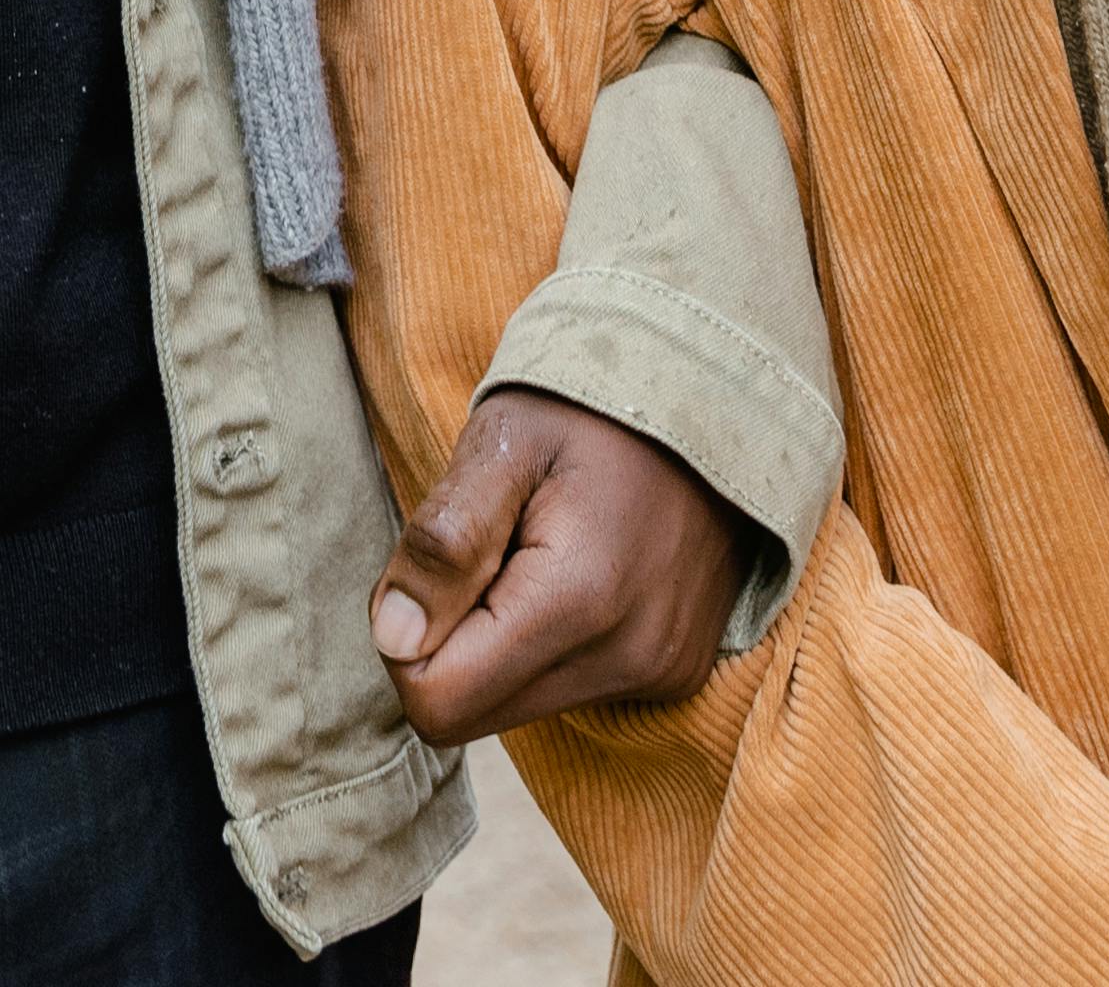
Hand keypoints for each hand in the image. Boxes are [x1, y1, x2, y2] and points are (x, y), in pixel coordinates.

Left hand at [368, 385, 749, 745]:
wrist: (714, 393)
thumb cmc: (591, 408)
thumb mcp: (503, 444)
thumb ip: (444, 538)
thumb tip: (394, 638)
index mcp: (578, 600)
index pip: (439, 702)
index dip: (403, 641)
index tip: (430, 569)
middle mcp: (628, 657)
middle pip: (474, 716)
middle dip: (448, 645)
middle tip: (479, 554)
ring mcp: (660, 671)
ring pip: (518, 707)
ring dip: (499, 643)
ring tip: (533, 554)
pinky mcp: (674, 673)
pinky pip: (570, 691)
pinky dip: (547, 644)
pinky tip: (574, 573)